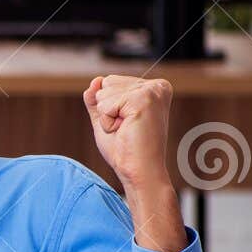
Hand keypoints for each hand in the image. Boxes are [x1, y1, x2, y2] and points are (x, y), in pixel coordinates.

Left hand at [83, 75, 172, 191]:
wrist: (139, 170)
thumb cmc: (125, 149)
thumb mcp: (105, 118)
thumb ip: (98, 99)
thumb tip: (94, 81)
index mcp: (152, 87)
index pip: (110, 81)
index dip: (108, 107)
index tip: (126, 123)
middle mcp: (156, 86)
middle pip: (106, 83)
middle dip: (107, 110)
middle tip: (126, 128)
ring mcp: (152, 91)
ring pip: (104, 92)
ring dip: (107, 116)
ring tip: (126, 129)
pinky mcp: (144, 99)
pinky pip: (105, 105)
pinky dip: (108, 121)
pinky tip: (125, 130)